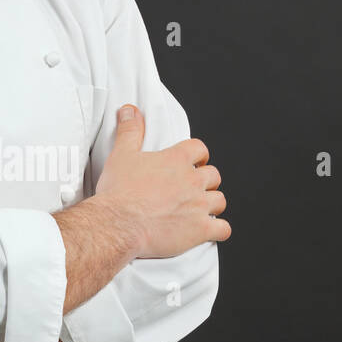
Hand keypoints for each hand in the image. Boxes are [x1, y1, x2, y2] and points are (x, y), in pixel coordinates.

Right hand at [94, 104, 230, 257]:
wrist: (119, 224)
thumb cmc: (119, 192)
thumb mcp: (121, 154)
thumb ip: (130, 130)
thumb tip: (130, 110)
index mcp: (176, 160)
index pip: (199, 149)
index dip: (198, 155)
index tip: (194, 161)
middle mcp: (192, 181)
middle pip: (213, 175)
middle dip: (206, 180)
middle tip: (195, 187)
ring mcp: (198, 206)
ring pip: (220, 201)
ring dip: (213, 204)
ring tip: (202, 208)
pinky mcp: (200, 230)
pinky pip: (222, 229)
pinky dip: (219, 230)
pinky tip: (212, 231)